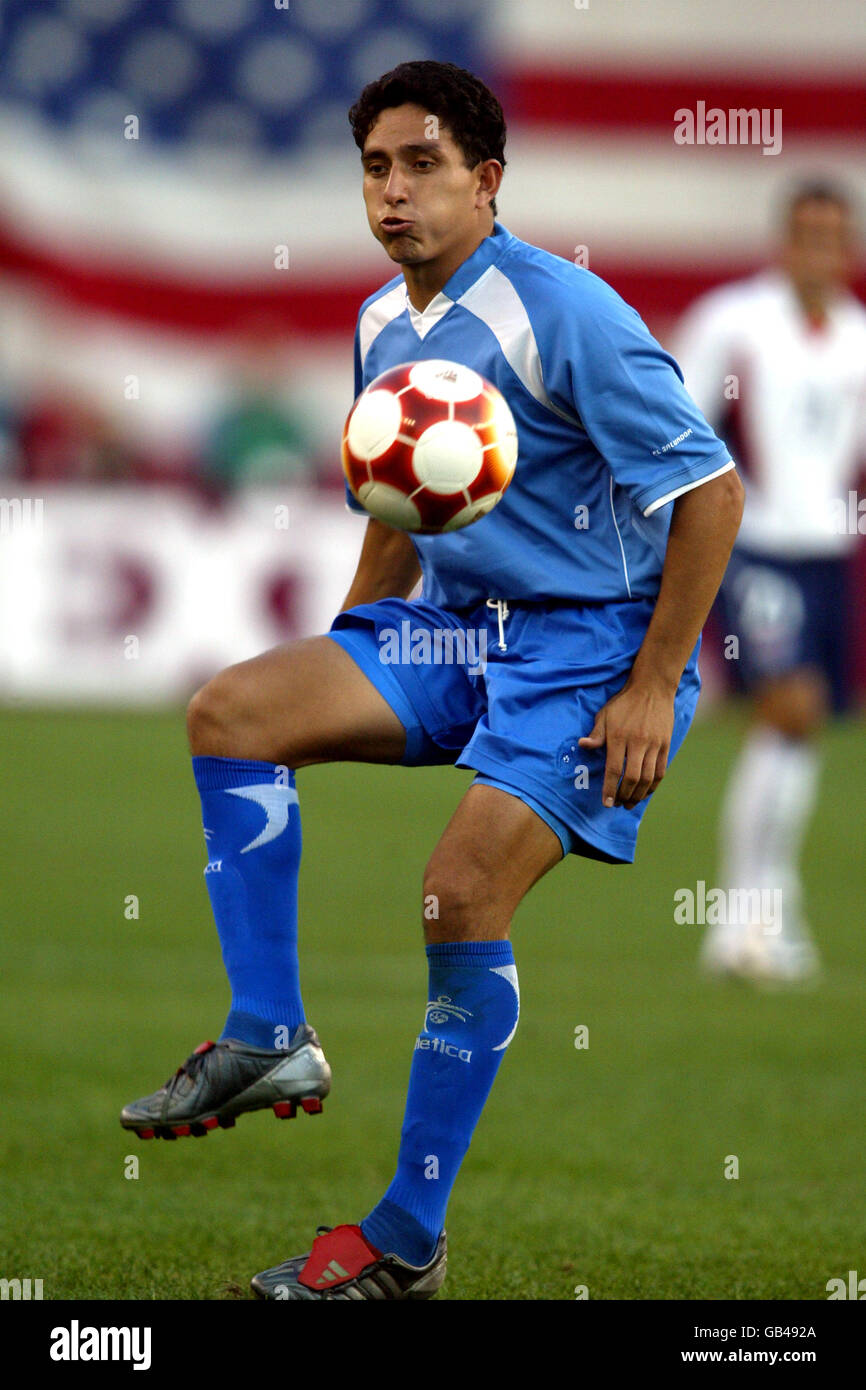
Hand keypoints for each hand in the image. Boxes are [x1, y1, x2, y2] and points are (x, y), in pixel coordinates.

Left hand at [578, 677, 675, 808]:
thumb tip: (583, 745)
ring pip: (647, 777)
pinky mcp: (665, 745)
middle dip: (624, 795)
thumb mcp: (605, 715)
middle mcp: (637, 742)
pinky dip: (653, 785)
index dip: (610, 788)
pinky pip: (660, 771)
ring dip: (638, 794)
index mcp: (619, 736)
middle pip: (632, 777)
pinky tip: (645, 792)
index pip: (614, 769)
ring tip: (630, 803)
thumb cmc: (624, 703)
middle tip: (618, 803)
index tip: (607, 803)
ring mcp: (653, 744)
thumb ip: (596, 734)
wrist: (653, 688)